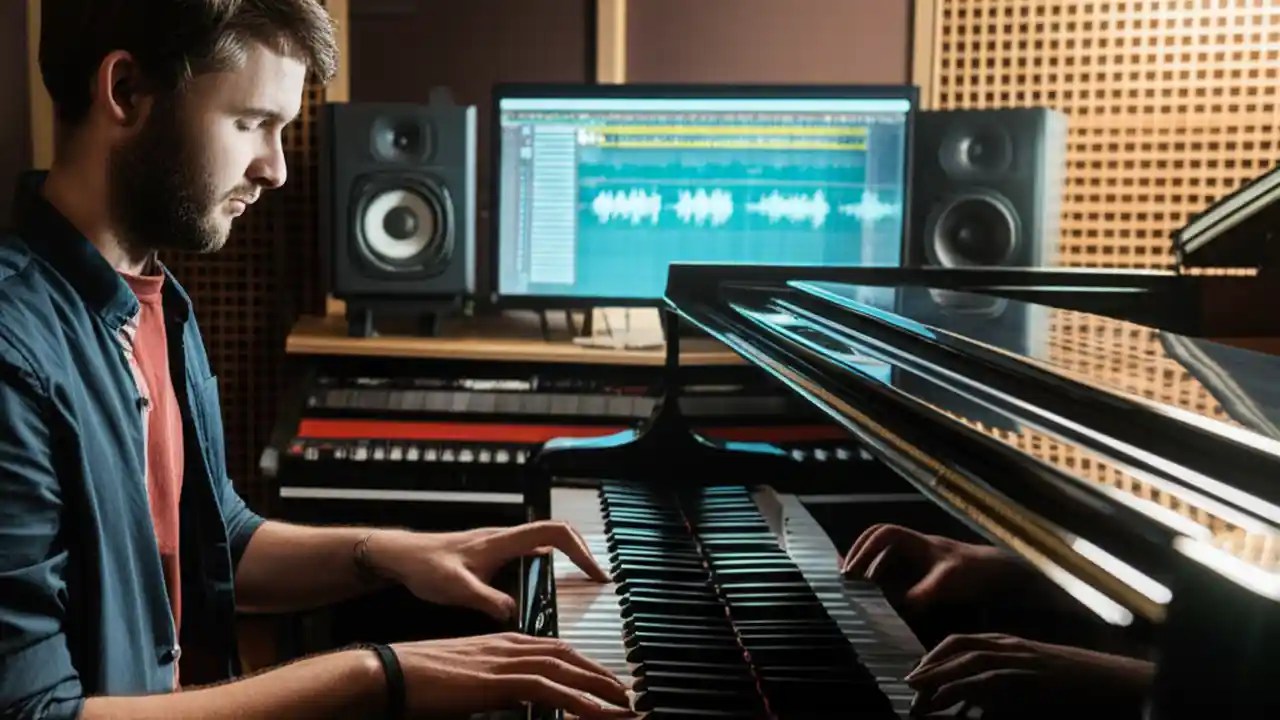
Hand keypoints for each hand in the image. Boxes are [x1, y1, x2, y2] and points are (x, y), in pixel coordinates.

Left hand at [369, 521, 608, 620]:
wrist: (401, 555)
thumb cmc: (424, 565)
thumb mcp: (456, 589)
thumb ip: (487, 601)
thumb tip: (513, 614)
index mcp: (503, 541)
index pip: (554, 533)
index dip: (580, 550)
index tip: (593, 572)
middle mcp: (506, 537)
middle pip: (558, 533)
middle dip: (582, 551)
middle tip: (597, 576)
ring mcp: (501, 543)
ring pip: (546, 540)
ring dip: (568, 553)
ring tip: (582, 576)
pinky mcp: (494, 552)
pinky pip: (532, 550)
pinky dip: (550, 560)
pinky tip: (549, 577)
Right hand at [391, 632, 633, 718]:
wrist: (388, 672)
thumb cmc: (417, 679)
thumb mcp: (465, 681)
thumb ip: (494, 685)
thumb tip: (513, 700)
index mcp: (500, 643)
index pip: (554, 648)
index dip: (583, 663)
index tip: (602, 679)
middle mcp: (507, 645)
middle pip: (567, 654)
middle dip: (599, 673)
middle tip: (624, 692)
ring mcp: (503, 660)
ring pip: (565, 669)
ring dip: (599, 686)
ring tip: (623, 704)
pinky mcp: (497, 680)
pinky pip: (548, 688)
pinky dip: (577, 699)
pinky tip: (597, 712)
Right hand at [841, 524, 1025, 610]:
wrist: (1003, 575)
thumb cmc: (976, 572)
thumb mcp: (949, 582)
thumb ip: (923, 592)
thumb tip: (899, 605)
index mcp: (918, 542)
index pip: (882, 534)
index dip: (863, 548)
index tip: (852, 569)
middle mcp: (916, 548)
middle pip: (878, 543)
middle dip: (860, 557)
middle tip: (846, 579)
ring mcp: (921, 560)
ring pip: (887, 558)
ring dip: (871, 570)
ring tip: (858, 589)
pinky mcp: (926, 574)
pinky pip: (898, 573)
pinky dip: (885, 582)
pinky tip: (880, 598)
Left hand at [904, 633, 1153, 715]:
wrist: (1116, 681)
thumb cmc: (1076, 682)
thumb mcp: (1034, 675)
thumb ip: (1005, 679)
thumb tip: (976, 697)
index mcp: (1011, 643)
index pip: (964, 640)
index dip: (936, 653)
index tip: (917, 669)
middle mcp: (1012, 646)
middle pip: (960, 647)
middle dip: (931, 663)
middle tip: (909, 683)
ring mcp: (1021, 661)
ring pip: (968, 660)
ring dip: (938, 675)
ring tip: (917, 691)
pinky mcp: (1029, 679)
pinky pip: (987, 681)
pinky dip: (962, 688)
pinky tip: (946, 699)